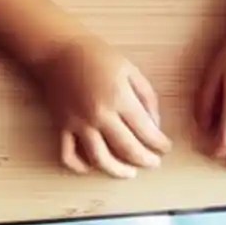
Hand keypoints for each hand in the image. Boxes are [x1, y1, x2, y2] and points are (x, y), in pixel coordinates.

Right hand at [34, 35, 170, 178]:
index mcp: (120, 98)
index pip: (146, 131)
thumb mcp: (131, 70)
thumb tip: (155, 126)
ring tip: (130, 173)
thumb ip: (147, 98)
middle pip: (127, 149)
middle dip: (145, 160)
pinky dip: (79, 166)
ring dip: (117, 171)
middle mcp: (100, 115)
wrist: (59, 51)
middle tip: (154, 163)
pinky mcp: (62, 126)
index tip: (166, 148)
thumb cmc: (98, 57)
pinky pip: (68, 154)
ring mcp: (79, 123)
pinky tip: (91, 167)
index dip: (160, 144)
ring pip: (99, 159)